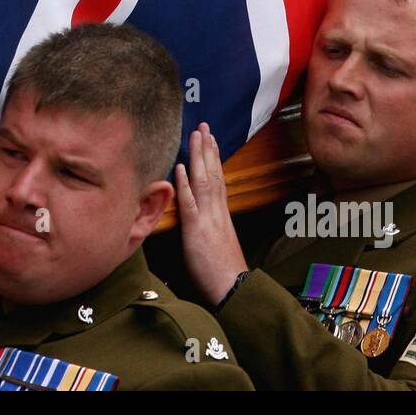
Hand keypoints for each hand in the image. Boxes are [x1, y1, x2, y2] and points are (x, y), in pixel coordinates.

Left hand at [174, 122, 247, 305]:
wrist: (233, 288)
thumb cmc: (223, 272)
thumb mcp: (217, 243)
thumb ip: (210, 227)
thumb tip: (203, 220)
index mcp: (221, 214)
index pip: (218, 179)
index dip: (214, 158)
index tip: (211, 139)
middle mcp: (216, 212)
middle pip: (213, 173)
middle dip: (207, 148)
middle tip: (204, 126)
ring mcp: (208, 219)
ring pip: (204, 181)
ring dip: (199, 156)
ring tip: (196, 135)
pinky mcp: (197, 231)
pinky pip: (191, 204)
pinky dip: (186, 184)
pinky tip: (182, 167)